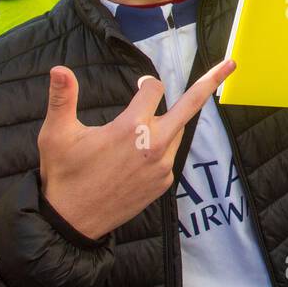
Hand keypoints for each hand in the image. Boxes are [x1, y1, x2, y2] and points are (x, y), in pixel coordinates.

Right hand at [39, 57, 235, 239]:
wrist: (71, 222)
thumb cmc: (63, 175)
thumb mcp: (57, 135)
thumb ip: (62, 98)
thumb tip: (58, 68)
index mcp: (130, 129)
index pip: (154, 89)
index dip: (146, 84)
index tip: (139, 87)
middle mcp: (153, 145)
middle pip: (190, 105)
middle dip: (211, 82)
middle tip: (230, 64)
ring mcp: (162, 166)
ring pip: (178, 130)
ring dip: (171, 120)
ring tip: (152, 124)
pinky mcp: (163, 183)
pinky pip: (170, 155)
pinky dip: (162, 146)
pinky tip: (142, 153)